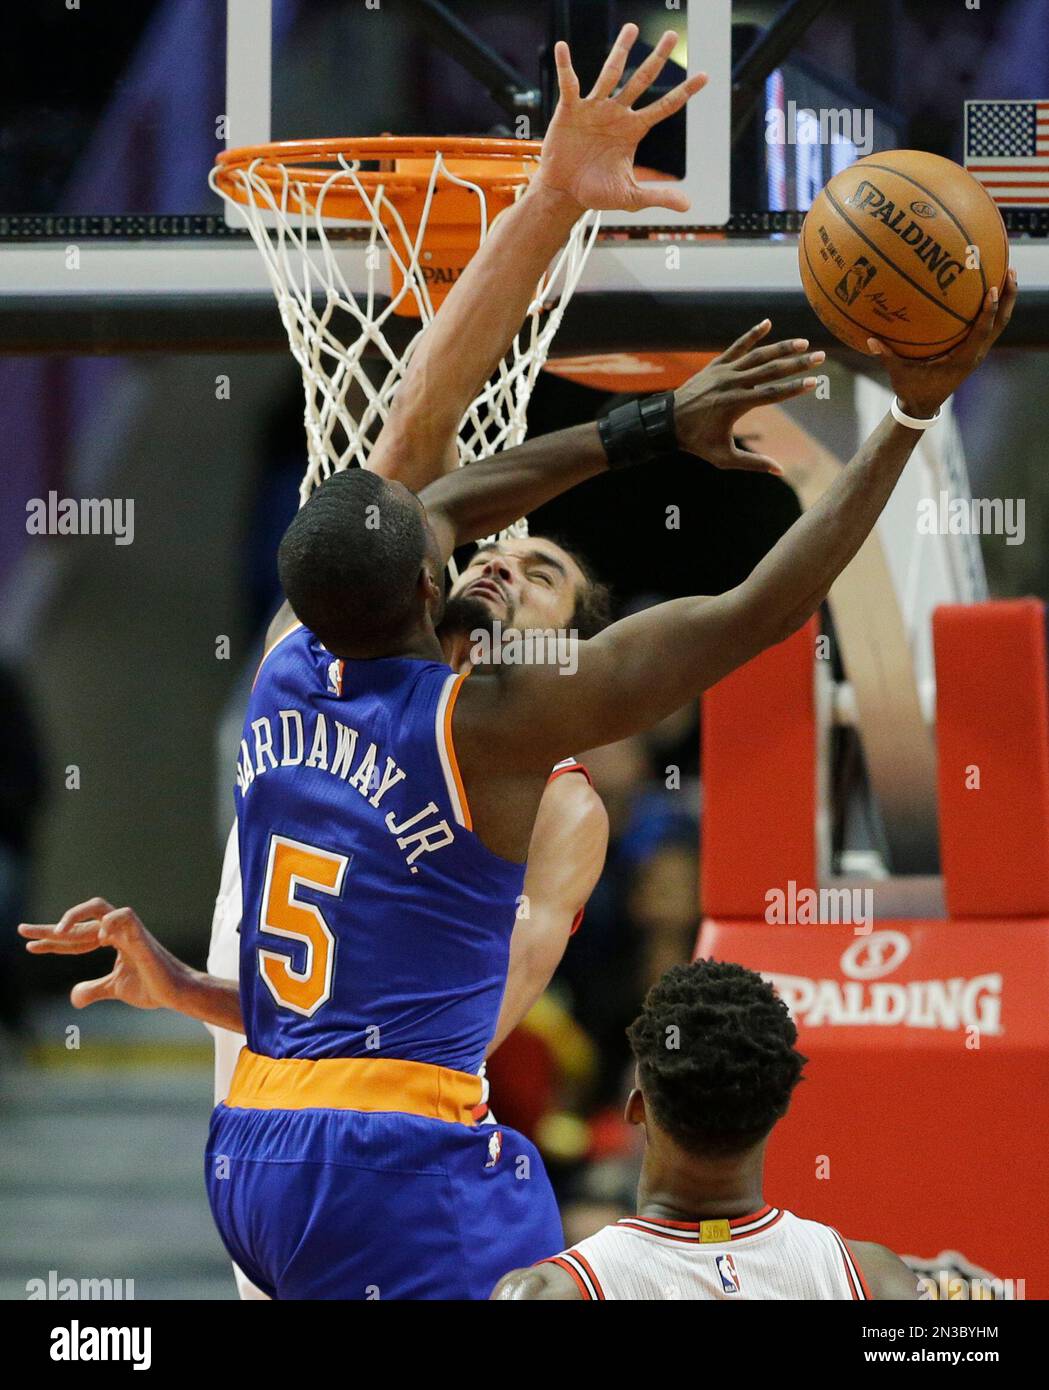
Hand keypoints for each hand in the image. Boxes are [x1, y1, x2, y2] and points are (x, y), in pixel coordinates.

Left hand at [19, 898, 185, 1010]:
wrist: (175, 993)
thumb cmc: (151, 986)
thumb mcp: (114, 989)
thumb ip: (94, 989)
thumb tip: (73, 997)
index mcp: (112, 939)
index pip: (77, 935)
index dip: (54, 941)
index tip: (30, 946)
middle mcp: (118, 929)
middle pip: (80, 920)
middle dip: (51, 927)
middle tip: (23, 931)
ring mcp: (130, 931)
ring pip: (99, 907)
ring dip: (74, 916)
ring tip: (57, 932)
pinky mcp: (141, 938)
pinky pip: (124, 917)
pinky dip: (109, 923)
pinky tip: (98, 936)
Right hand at [534, 23, 706, 214]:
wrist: (565, 193)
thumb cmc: (596, 193)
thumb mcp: (631, 197)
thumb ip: (659, 196)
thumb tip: (688, 206)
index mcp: (634, 129)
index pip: (665, 107)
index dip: (685, 93)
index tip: (705, 76)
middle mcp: (617, 113)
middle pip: (642, 80)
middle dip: (658, 59)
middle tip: (673, 36)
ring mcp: (595, 108)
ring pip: (611, 73)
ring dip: (621, 51)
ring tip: (632, 28)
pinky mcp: (571, 109)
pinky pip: (570, 83)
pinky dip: (565, 66)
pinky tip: (563, 48)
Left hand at [673, 321, 823, 471]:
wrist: (668, 422)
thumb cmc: (697, 442)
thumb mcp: (723, 458)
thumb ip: (752, 463)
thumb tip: (779, 470)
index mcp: (737, 404)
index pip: (773, 394)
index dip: (795, 388)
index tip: (815, 382)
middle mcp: (732, 383)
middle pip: (771, 370)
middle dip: (797, 363)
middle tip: (820, 356)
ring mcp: (723, 372)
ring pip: (757, 355)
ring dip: (781, 347)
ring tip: (802, 342)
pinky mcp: (715, 365)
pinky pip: (736, 346)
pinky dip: (752, 334)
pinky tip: (767, 323)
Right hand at [868, 268, 1017, 417]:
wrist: (923, 405)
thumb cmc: (913, 390)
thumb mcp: (900, 374)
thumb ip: (887, 357)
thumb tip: (870, 340)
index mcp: (963, 360)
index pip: (982, 332)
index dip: (989, 312)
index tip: (992, 290)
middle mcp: (976, 354)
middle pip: (1000, 323)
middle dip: (1008, 298)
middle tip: (1010, 271)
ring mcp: (978, 352)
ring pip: (999, 324)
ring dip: (1006, 300)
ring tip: (1007, 273)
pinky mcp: (974, 349)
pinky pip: (989, 326)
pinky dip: (993, 309)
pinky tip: (989, 290)